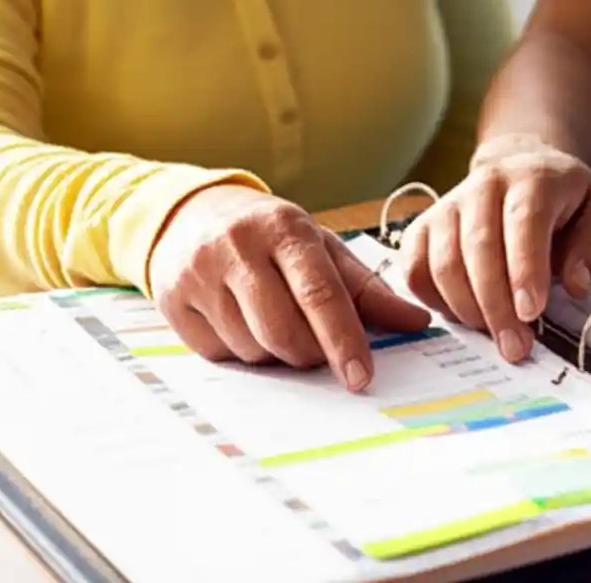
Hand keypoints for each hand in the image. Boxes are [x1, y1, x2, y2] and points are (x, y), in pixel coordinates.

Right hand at [148, 184, 429, 390]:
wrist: (191, 214)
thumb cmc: (270, 237)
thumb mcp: (321, 248)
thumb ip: (368, 289)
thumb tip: (417, 323)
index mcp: (286, 230)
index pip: (321, 294)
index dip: (344, 340)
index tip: (362, 376)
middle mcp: (239, 247)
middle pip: (284, 330)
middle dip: (310, 353)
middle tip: (317, 347)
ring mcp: (199, 274)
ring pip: (253, 348)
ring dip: (275, 353)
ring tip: (275, 322)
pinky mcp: (173, 301)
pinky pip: (220, 354)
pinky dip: (240, 352)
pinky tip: (241, 323)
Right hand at [400, 136, 590, 362]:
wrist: (522, 172)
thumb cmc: (564, 204)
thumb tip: (576, 284)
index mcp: (532, 178)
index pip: (524, 221)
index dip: (526, 269)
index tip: (532, 313)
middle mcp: (483, 184)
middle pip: (478, 248)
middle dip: (496, 305)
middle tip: (515, 347)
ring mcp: (447, 205)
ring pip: (443, 263)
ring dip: (468, 310)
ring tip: (495, 338)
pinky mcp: (422, 227)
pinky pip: (415, 270)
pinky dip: (434, 302)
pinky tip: (464, 318)